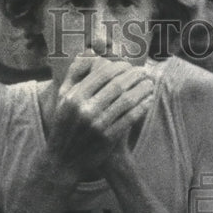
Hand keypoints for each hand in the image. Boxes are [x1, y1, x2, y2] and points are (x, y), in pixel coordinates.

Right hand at [46, 53, 153, 180]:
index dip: (120, 67)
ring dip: (142, 89)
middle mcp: (85, 109)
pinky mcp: (108, 138)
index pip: (103, 73)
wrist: (63, 160)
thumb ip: (75, 73)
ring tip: (150, 83)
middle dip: (134, 76)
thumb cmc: (65, 124)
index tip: (129, 66)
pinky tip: (149, 100)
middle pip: (117, 85)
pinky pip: (130, 117)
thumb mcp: (63, 98)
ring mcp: (97, 125)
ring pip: (127, 100)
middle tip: (144, 72)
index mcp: (74, 96)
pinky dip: (142, 107)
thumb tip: (91, 52)